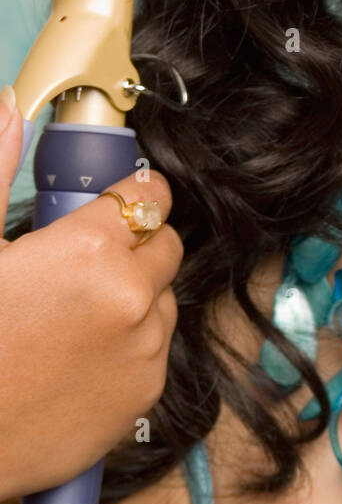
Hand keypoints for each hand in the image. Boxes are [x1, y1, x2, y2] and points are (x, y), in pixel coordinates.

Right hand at [0, 86, 183, 500]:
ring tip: (75, 316)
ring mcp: (144, 348)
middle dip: (136, 246)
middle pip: (165, 245)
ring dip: (136, 297)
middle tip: (87, 263)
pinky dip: (131, 345)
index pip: (147, 195)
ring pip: (164, 299)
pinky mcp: (146, 394)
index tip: (119, 201)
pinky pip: (156, 349)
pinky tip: (80, 357)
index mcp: (88, 250)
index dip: (133, 194)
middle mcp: (131, 296)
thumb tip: (6, 109)